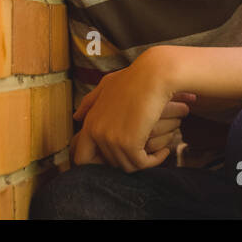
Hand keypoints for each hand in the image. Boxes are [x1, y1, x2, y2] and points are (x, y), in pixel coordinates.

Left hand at [72, 49, 187, 172]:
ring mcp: (111, 139)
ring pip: (126, 166)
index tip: (119, 157)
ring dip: (143, 161)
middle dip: (126, 161)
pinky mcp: (129, 143)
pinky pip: (141, 164)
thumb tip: (77, 117)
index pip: (82, 159)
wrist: (154, 74)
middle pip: (109, 165)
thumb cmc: (134, 77)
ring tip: (157, 150)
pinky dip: (155, 161)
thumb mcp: (106, 86)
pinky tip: (165, 152)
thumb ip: (90, 102)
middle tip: (143, 152)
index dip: (98, 164)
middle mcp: (96, 134)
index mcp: (89, 122)